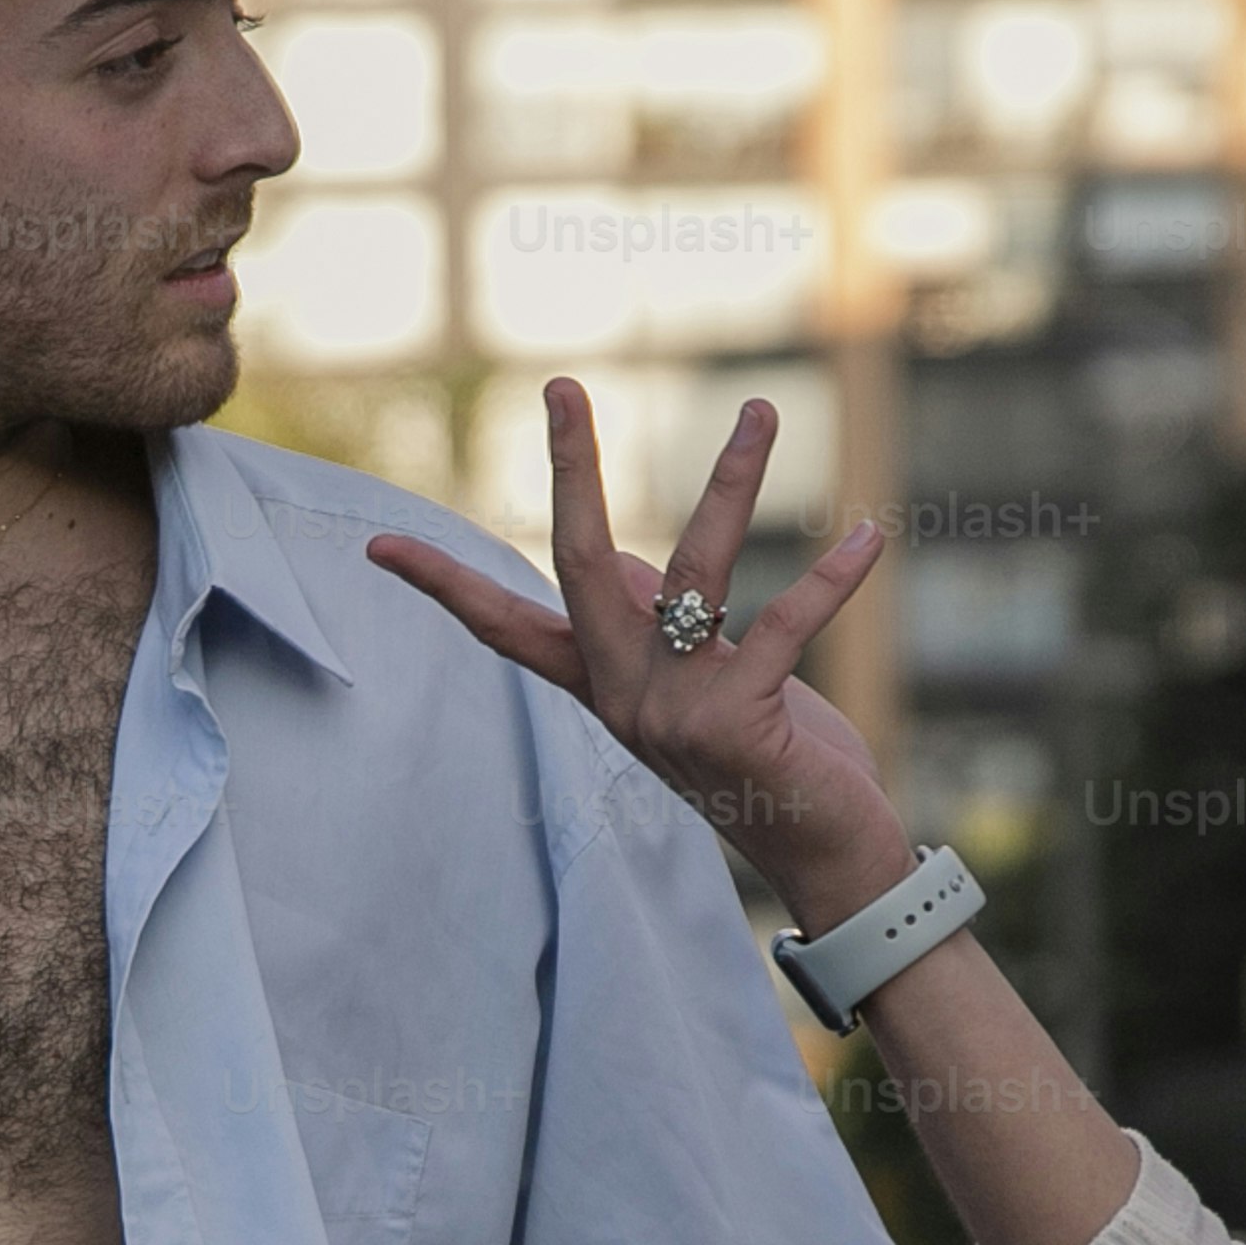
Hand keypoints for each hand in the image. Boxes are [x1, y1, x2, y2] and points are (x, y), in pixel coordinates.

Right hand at [365, 381, 915, 919]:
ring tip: (763, 411)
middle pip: (580, 565)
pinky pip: (784, 623)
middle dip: (571, 470)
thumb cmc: (771, 761)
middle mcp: (626, 699)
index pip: (504, 630)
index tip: (377, 546)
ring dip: (732, 481)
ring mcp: (676, 714)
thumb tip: (637, 564)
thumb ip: (665, 630)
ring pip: (696, 570)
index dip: (441, 586)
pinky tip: (868, 538)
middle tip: (560, 385)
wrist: (827, 859)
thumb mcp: (704, 688)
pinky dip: (832, 576)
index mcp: (603, 690)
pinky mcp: (739, 722)